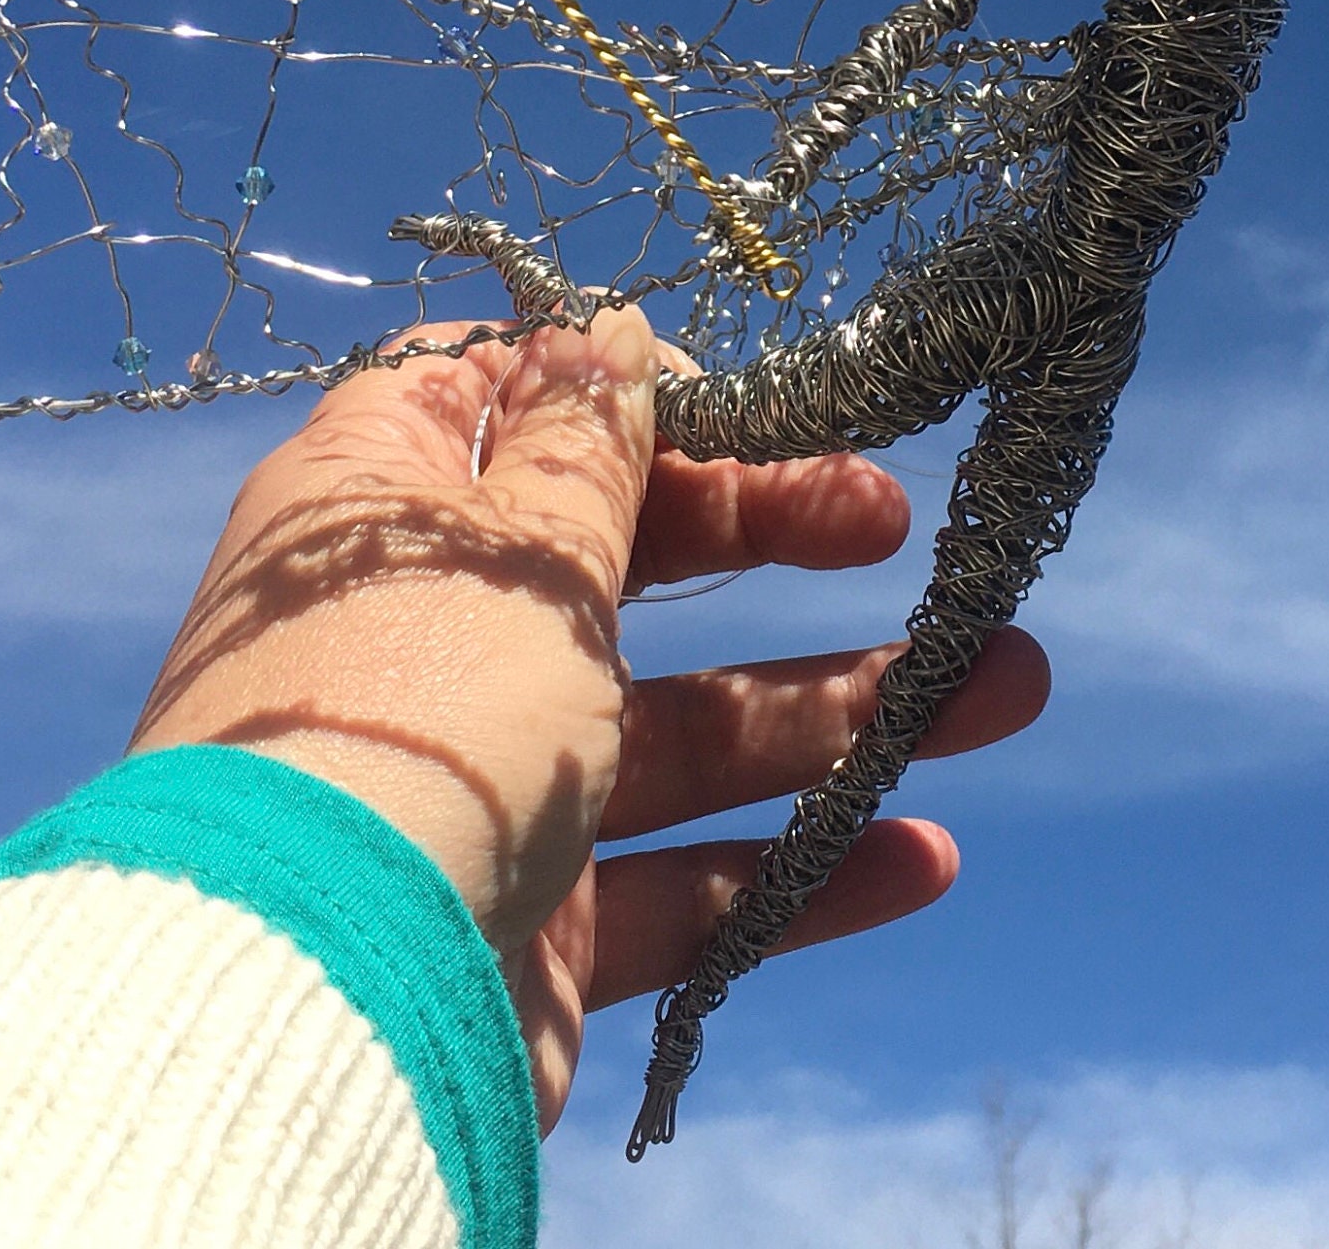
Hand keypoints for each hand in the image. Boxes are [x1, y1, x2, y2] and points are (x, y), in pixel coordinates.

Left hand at [128, 304, 1048, 1126]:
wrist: (319, 994)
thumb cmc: (420, 711)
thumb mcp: (520, 549)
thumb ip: (581, 448)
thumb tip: (603, 333)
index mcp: (384, 511)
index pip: (499, 401)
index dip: (621, 392)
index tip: (743, 404)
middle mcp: (428, 636)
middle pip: (621, 559)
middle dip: (772, 535)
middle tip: (894, 521)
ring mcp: (479, 783)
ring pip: (681, 726)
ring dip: (837, 706)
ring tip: (1008, 687)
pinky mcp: (530, 922)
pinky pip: (682, 880)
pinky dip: (795, 867)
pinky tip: (919, 854)